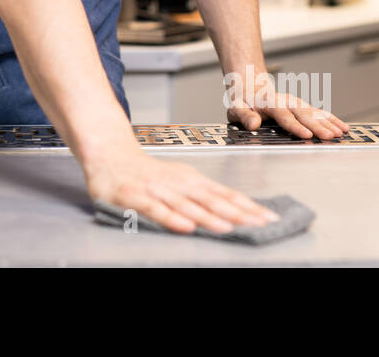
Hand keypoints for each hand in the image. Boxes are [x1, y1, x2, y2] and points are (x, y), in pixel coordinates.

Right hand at [83, 146, 279, 234]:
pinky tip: (185, 227)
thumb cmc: (146, 171)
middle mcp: (176, 183)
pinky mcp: (133, 196)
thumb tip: (238, 209)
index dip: (247, 206)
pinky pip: (153, 209)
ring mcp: (155, 189)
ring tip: (228, 227)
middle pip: (210, 199)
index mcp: (190, 180)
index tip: (270, 217)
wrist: (108, 152)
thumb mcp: (179, 179)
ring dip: (208, 216)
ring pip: (185, 205)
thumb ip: (204, 196)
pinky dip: (170, 218)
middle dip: (236, 212)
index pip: (224, 194)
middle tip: (259, 223)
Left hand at [226, 79, 350, 138]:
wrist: (251, 86)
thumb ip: (244, 116)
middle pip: (303, 114)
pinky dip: (332, 119)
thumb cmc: (243, 101)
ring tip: (340, 133)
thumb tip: (254, 124)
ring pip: (314, 112)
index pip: (284, 115)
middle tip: (329, 136)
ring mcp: (296, 102)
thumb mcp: (236, 107)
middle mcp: (286, 101)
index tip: (306, 134)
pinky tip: (343, 127)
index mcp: (270, 102)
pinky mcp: (303, 106)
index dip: (295, 126)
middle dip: (317, 126)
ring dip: (328, 122)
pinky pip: (319, 112)